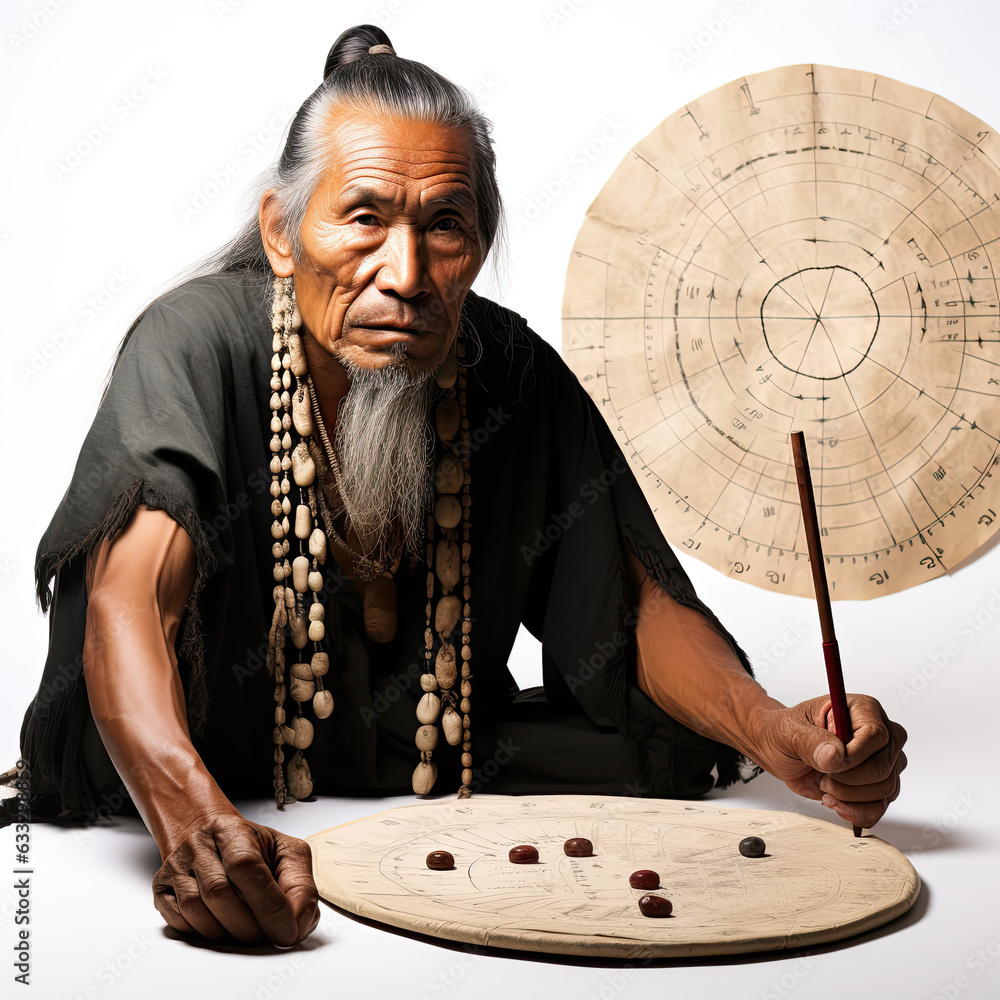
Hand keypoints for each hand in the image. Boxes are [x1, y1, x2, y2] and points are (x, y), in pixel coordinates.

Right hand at [152, 811, 319, 945]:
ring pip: (197, 911)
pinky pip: (179, 922)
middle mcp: (199, 844)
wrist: (205, 831)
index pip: (247, 866)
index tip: (288, 930)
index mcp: (232, 830)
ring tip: (248, 929)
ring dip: (228, 932)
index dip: (269, 904)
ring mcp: (176, 866)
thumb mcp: (284, 851)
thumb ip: (300, 884)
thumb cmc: (249, 845)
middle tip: (270, 934)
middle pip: (220, 893)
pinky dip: (204, 932)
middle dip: (251, 925)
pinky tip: (222, 924)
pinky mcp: (161, 888)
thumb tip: (299, 921)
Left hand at [747, 694, 907, 829]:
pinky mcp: (877, 784)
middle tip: (822, 775)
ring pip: (885, 789)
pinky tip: (834, 802)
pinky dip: (856, 812)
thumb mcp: (788, 731)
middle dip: (848, 781)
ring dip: (849, 796)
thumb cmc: (785, 732)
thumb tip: (835, 755)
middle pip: (884, 768)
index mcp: (862, 709)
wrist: (779, 750)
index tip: (830, 764)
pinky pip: (880, 806)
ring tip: (824, 784)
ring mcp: (883, 761)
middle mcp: (880, 734)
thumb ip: (810, 741)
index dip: (854, 756)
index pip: (877, 735)